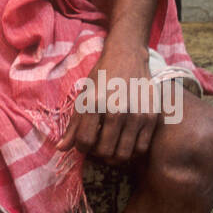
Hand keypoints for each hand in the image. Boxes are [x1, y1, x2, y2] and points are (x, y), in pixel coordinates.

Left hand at [55, 41, 159, 165]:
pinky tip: (126, 142)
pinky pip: (141, 149)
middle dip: (98, 153)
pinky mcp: (151, 116)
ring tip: (111, 145)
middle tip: (98, 145)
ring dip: (114, 156)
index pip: (85, 142)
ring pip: (123, 154)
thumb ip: (74, 124)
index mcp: (94, 103)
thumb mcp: (84, 96)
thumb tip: (61, 149)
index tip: (84, 142)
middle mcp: (116, 109)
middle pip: (104, 152)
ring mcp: (136, 114)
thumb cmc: (102, 77)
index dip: (82, 147)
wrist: (127, 56)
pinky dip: (131, 152)